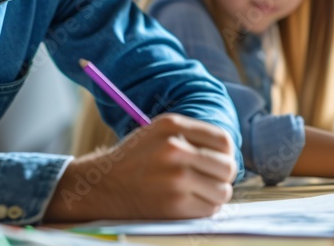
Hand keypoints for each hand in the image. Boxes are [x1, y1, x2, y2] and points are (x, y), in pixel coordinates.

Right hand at [45, 113, 237, 221]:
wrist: (103, 186)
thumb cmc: (137, 159)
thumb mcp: (159, 132)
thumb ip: (192, 136)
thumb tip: (230, 153)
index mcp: (172, 126)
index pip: (223, 140)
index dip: (226, 154)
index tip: (218, 162)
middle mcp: (175, 149)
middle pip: (227, 167)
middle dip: (224, 176)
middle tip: (212, 180)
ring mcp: (175, 178)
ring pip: (223, 191)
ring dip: (215, 195)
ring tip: (199, 192)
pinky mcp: (174, 204)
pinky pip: (209, 209)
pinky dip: (204, 208)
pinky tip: (188, 202)